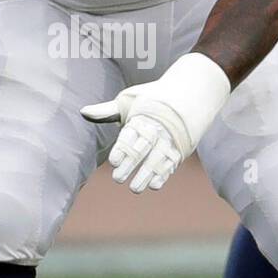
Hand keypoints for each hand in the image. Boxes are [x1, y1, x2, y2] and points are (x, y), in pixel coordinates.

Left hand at [80, 52, 230, 193]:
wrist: (195, 88)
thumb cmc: (154, 97)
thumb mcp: (131, 100)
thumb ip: (108, 111)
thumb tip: (83, 112)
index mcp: (143, 115)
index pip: (131, 134)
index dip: (122, 148)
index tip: (113, 161)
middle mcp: (158, 126)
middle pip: (144, 148)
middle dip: (131, 164)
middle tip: (117, 178)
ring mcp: (172, 137)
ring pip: (158, 159)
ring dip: (146, 174)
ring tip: (134, 188)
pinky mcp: (183, 146)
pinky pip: (173, 162)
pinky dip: (164, 174)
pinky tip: (154, 185)